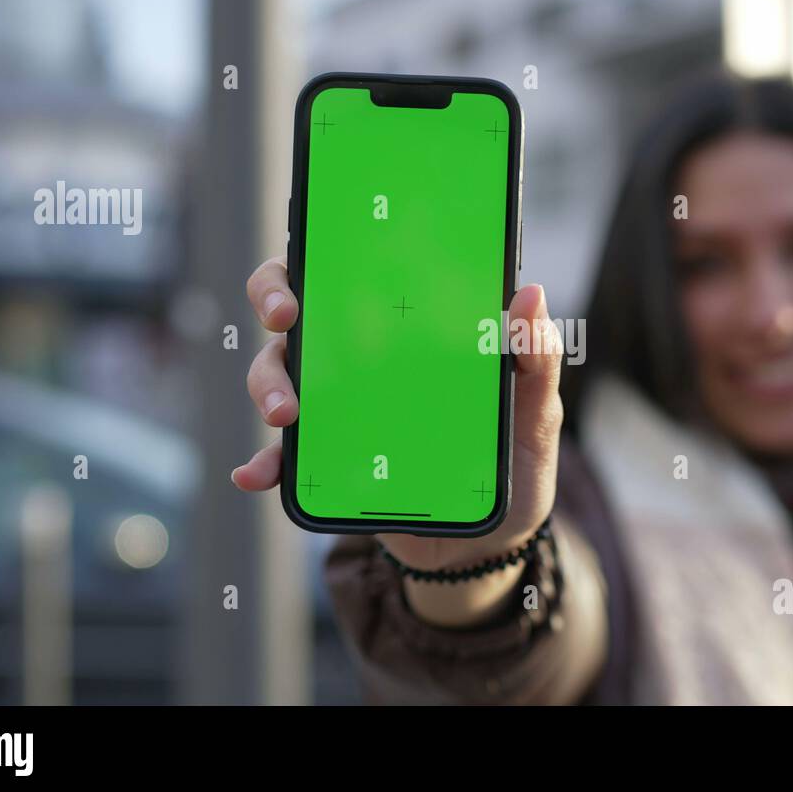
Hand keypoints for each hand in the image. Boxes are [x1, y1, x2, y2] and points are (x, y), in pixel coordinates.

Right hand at [233, 256, 564, 607]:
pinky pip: (283, 458)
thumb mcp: (536, 411)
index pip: (354, 274)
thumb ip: (537, 356)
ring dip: (269, 385)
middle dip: (274, 299)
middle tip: (285, 318)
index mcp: (410, 332)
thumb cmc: (514, 459)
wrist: (494, 537)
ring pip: (278, 375)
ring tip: (286, 415)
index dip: (320, 254)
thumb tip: (531, 293)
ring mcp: (340, 409)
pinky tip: (255, 475)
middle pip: (298, 313)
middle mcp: (363, 361)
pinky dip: (263, 464)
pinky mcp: (328, 462)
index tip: (316, 263)